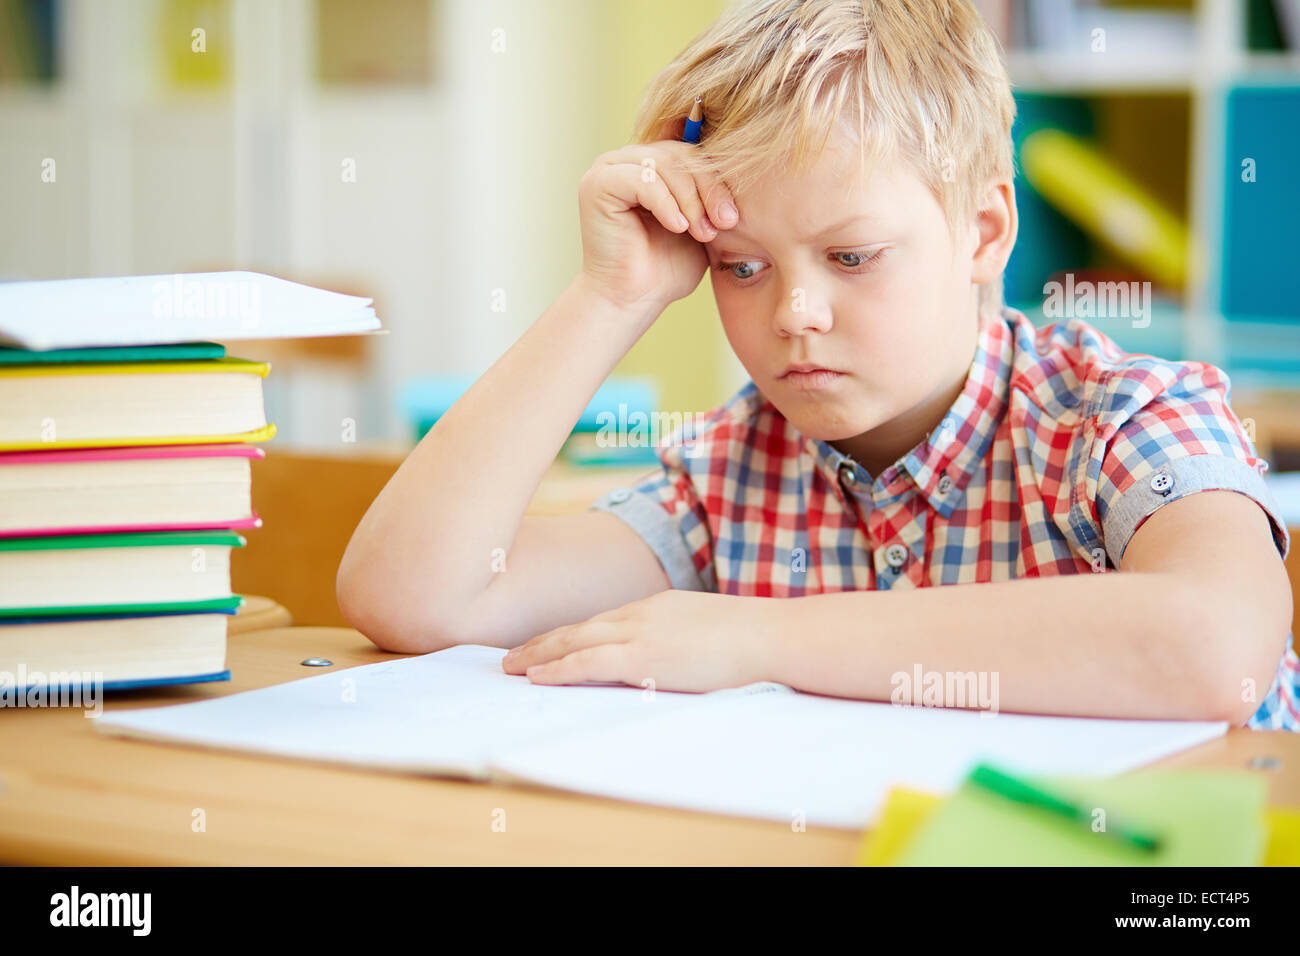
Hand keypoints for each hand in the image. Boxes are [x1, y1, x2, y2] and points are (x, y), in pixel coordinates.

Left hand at [501, 590, 778, 692]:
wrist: (771, 636)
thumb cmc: (753, 640)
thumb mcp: (709, 632)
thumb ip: (683, 641)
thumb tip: (676, 661)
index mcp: (658, 607)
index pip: (602, 622)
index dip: (570, 635)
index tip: (548, 644)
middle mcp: (641, 614)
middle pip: (579, 627)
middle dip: (542, 642)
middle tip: (511, 656)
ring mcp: (640, 633)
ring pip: (574, 641)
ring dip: (538, 655)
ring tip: (510, 668)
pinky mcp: (643, 657)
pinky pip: (587, 662)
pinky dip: (558, 668)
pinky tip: (536, 677)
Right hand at [577, 141, 738, 315]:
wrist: (633, 300)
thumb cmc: (666, 268)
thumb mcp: (701, 223)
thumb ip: (712, 194)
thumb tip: (744, 165)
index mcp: (652, 164)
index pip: (693, 153)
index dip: (717, 181)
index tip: (733, 217)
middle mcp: (628, 160)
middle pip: (681, 154)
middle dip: (708, 190)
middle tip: (724, 223)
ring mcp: (609, 168)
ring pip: (665, 164)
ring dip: (690, 200)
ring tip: (701, 232)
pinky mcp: (597, 183)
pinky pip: (644, 179)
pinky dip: (666, 204)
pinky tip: (677, 228)